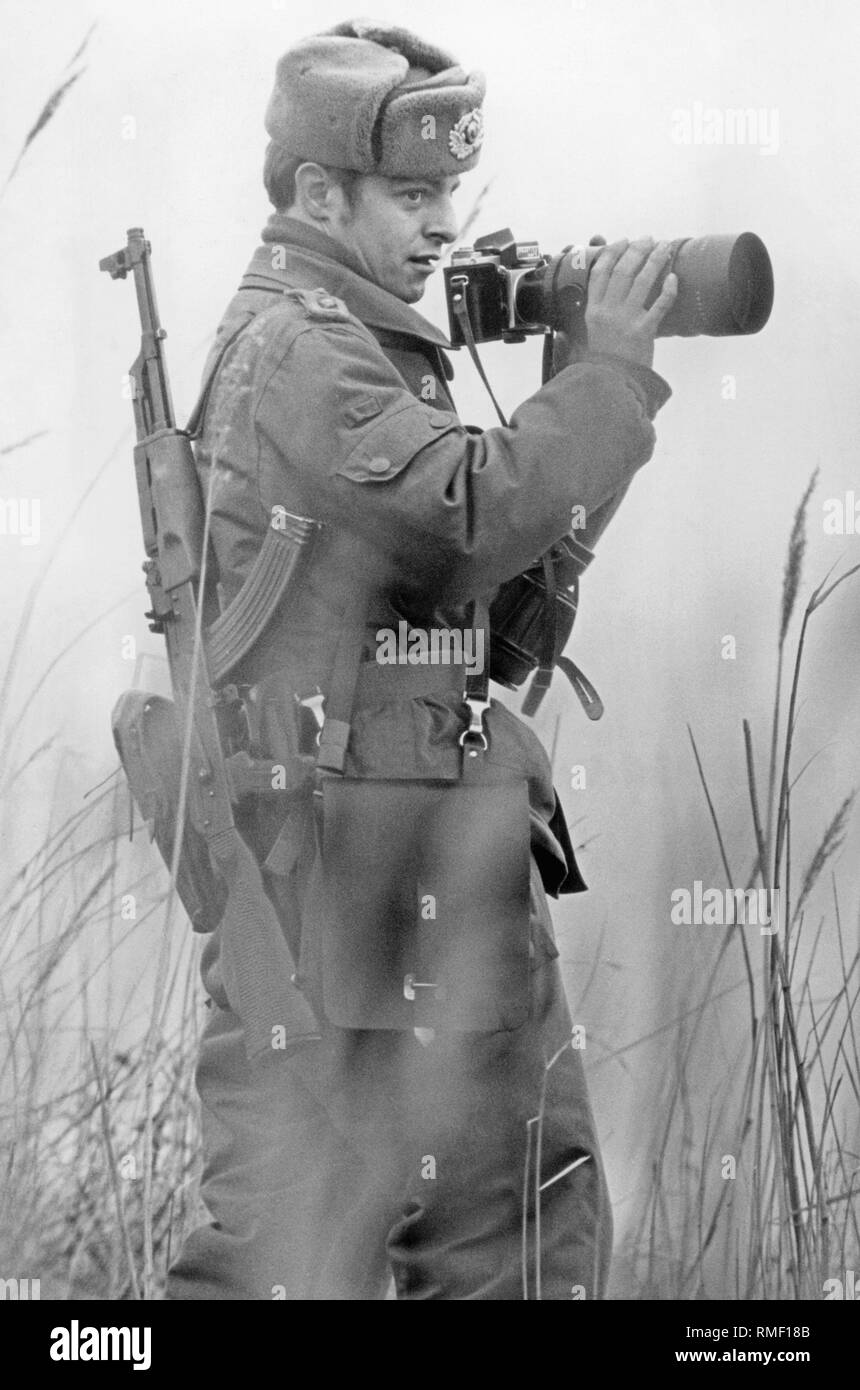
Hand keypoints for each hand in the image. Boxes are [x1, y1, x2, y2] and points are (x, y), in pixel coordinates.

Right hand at [584, 236, 677, 368]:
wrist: (610, 384)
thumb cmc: (601, 362)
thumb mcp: (587, 336)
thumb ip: (591, 314)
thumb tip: (590, 299)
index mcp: (593, 310)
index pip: (600, 272)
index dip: (612, 252)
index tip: (623, 241)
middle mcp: (608, 311)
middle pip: (623, 271)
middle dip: (638, 250)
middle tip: (649, 239)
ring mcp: (626, 320)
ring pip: (642, 281)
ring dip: (655, 260)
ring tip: (665, 247)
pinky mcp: (644, 331)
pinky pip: (660, 305)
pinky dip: (669, 290)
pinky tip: (673, 277)